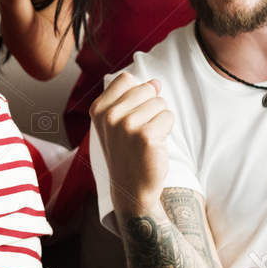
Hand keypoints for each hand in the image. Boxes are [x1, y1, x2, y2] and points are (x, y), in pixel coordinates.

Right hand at [91, 71, 173, 216]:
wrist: (131, 187)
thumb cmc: (127, 153)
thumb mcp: (118, 123)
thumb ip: (133, 98)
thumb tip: (156, 82)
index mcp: (98, 109)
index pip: (126, 79)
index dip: (137, 94)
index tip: (131, 114)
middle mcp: (109, 115)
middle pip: (146, 89)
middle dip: (150, 107)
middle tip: (140, 131)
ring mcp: (127, 125)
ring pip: (160, 102)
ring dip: (160, 119)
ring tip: (147, 138)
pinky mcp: (146, 136)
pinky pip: (168, 116)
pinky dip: (167, 129)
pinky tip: (154, 144)